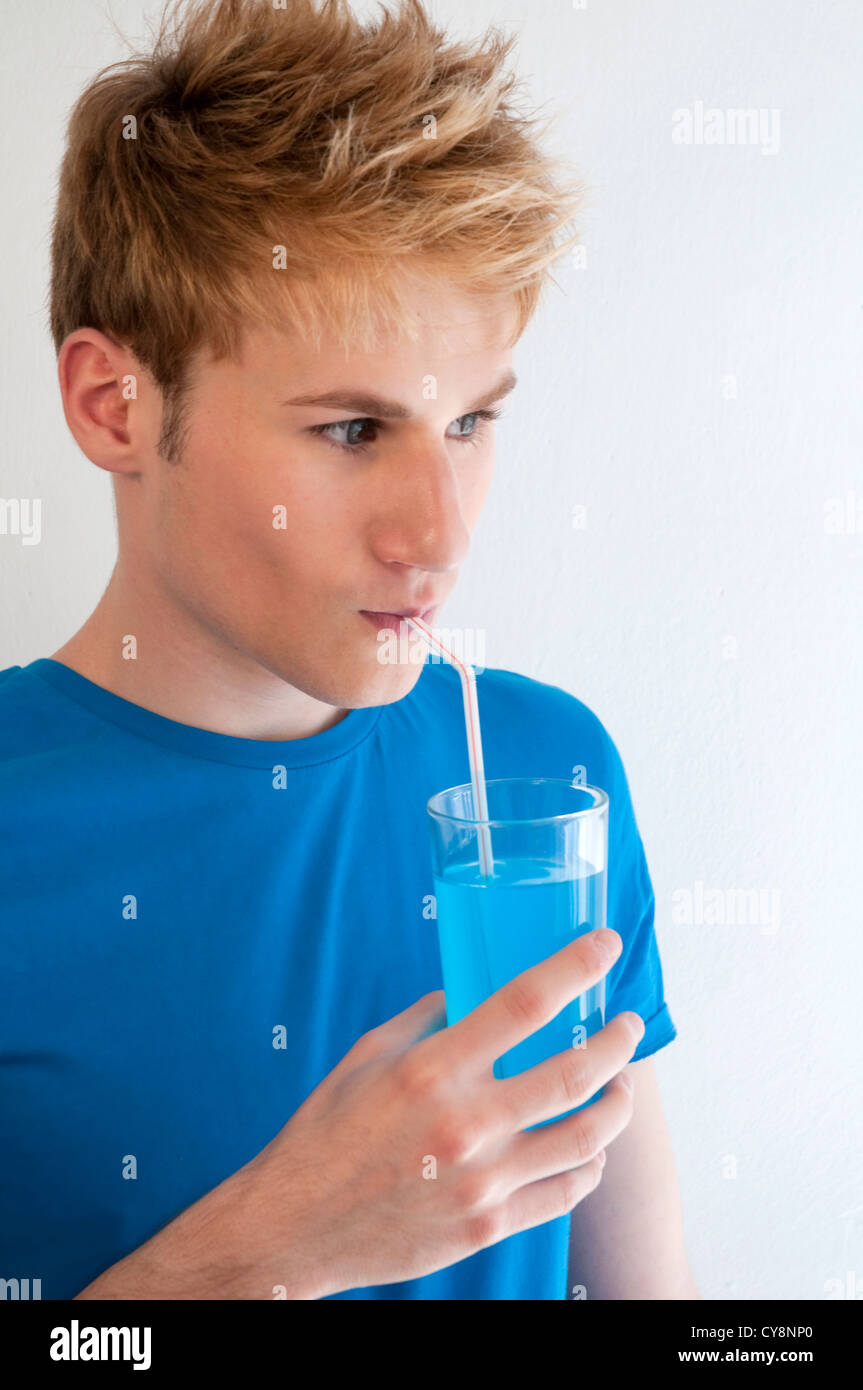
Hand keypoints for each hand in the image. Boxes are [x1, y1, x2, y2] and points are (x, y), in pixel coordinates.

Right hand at [234, 926, 642, 1297]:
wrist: (297, 1225)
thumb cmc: (328, 1133)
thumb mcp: (368, 1055)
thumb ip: (428, 1019)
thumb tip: (473, 993)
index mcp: (433, 1069)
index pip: (525, 1003)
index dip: (576, 966)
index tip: (605, 945)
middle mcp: (466, 1123)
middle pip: (575, 1073)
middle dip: (617, 1041)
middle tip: (627, 1024)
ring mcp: (483, 1181)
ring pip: (585, 1137)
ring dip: (617, 1104)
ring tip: (622, 1085)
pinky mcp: (487, 1227)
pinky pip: (563, 1193)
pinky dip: (589, 1165)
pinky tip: (592, 1147)